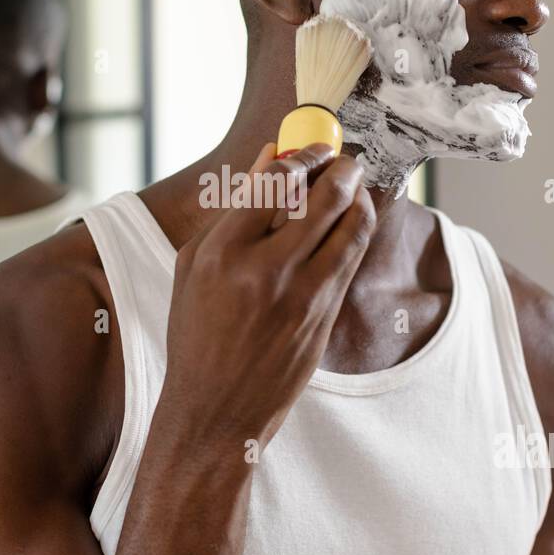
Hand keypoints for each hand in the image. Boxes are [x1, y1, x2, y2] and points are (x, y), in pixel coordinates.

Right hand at [159, 141, 374, 455]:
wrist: (215, 409)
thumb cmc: (197, 333)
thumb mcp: (194, 267)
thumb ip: (231, 210)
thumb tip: (269, 156)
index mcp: (221, 253)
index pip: (274, 180)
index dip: (300, 154)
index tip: (310, 145)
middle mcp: (263, 270)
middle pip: (320, 196)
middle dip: (339, 166)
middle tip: (342, 158)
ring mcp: (300, 294)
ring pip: (348, 223)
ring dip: (357, 193)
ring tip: (354, 182)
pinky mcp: (324, 315)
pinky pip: (352, 255)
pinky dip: (359, 227)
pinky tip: (355, 216)